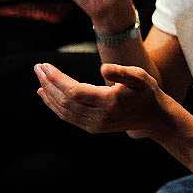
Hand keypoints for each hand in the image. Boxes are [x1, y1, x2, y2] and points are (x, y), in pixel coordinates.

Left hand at [34, 61, 174, 138]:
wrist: (154, 118)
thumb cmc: (147, 92)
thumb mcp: (141, 77)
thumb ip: (122, 72)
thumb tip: (103, 68)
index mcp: (108, 103)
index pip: (73, 91)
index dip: (56, 79)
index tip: (45, 65)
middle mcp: (98, 117)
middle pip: (65, 101)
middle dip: (48, 83)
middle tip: (38, 67)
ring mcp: (94, 125)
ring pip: (64, 111)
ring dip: (49, 94)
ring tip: (39, 78)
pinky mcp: (92, 127)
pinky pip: (68, 117)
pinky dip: (54, 105)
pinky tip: (46, 94)